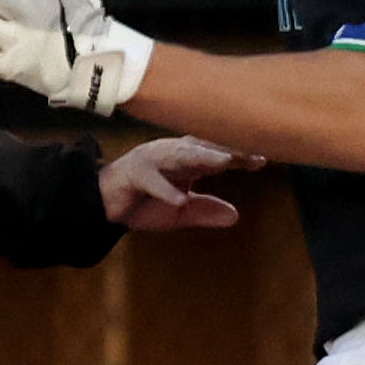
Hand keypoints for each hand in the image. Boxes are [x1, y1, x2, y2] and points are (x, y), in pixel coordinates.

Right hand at [98, 136, 257, 230]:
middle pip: (203, 148)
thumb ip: (205, 211)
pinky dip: (165, 190)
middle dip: (227, 150)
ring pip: (180, 156)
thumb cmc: (142, 202)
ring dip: (202, 157)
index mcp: (184, 159)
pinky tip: (181, 200)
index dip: (238, 155)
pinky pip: (151, 181)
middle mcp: (170, 153)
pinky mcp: (133, 175)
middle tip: (251, 155)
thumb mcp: (179, 211)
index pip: (216, 153)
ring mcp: (151, 161)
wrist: (102, 205)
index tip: (262, 160)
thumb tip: (236, 216)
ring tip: (224, 163)